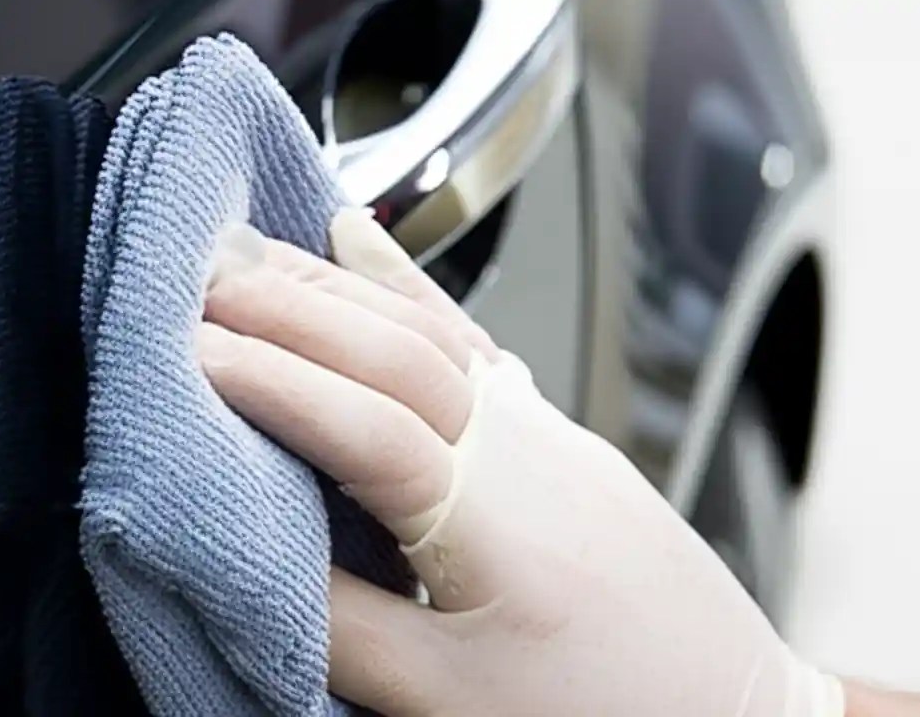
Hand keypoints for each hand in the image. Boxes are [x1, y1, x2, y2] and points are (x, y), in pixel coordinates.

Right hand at [199, 209, 844, 716]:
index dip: (271, 381)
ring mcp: (546, 428)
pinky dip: (409, 285)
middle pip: (392, 349)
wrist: (733, 708)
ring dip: (334, 283)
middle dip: (286, 303)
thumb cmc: (608, 710)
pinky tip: (368, 249)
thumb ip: (341, 628)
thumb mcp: (450, 699)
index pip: (363, 423)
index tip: (187, 351)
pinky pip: (469, 335)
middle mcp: (524, 448)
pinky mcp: (556, 431)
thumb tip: (251, 564)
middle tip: (197, 272)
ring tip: (255, 249)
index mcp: (493, 518)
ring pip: (430, 328)